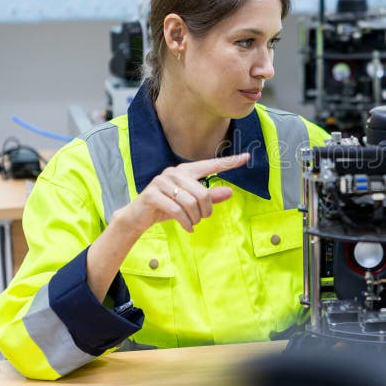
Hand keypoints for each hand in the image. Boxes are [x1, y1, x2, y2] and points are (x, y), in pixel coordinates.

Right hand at [117, 153, 249, 234]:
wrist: (139, 216)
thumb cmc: (168, 207)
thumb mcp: (191, 203)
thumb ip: (210, 197)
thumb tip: (230, 192)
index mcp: (186, 170)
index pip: (211, 165)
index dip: (229, 162)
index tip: (247, 157)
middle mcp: (174, 172)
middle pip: (203, 193)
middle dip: (206, 211)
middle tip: (202, 219)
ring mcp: (162, 182)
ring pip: (191, 203)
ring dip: (195, 218)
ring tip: (193, 223)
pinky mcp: (152, 194)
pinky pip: (177, 210)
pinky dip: (186, 222)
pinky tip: (188, 228)